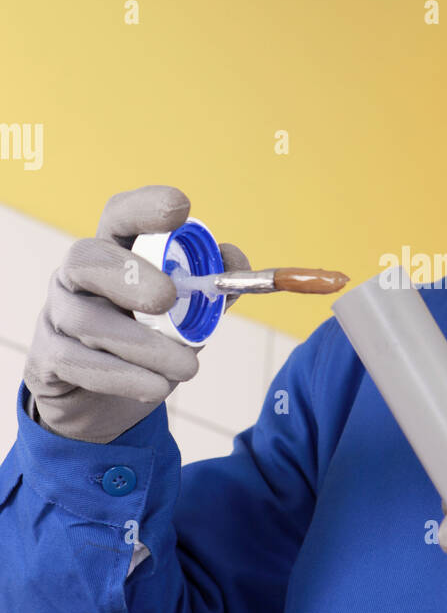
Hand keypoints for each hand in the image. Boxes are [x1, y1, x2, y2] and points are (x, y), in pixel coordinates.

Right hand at [23, 185, 249, 444]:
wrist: (102, 404)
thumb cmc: (146, 344)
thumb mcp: (185, 314)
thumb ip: (212, 288)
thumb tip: (234, 260)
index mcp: (115, 254)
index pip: (119, 217)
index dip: (145, 207)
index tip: (181, 209)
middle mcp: (78, 277)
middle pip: (87, 258)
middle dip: (129, 274)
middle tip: (169, 298)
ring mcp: (58, 315)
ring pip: (87, 320)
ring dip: (143, 345)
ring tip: (188, 368)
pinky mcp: (47, 358)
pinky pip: (77, 363)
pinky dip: (122, 376)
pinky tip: (156, 387)